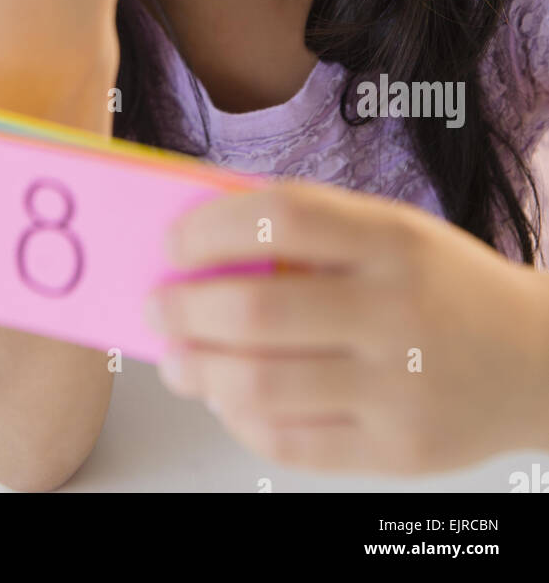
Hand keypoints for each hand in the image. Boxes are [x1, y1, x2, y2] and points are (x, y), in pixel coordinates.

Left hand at [145, 179, 548, 472]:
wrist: (538, 361)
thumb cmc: (443, 286)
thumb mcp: (395, 233)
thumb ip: (313, 233)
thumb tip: (204, 245)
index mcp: (393, 239)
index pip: (279, 218)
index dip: (208, 228)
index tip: (171, 241)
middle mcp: (397, 310)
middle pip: (257, 309)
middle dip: (185, 308)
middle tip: (158, 306)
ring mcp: (400, 387)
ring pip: (261, 384)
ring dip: (198, 370)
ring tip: (178, 360)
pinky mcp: (398, 451)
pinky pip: (291, 442)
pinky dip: (241, 420)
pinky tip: (227, 399)